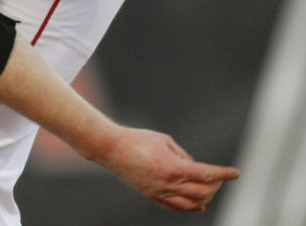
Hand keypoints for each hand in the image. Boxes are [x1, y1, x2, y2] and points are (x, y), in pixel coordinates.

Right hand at [94, 125, 240, 212]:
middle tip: (218, 178)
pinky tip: (198, 206)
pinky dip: (190, 207)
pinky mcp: (151, 195)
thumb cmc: (136, 139)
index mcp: (172, 166)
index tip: (236, 173)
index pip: (205, 173)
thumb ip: (182, 155)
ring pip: (191, 204)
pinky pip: (175, 207)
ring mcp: (159, 191)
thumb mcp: (164, 140)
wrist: (111, 148)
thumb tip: (194, 166)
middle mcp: (167, 183)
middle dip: (214, 186)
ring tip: (209, 190)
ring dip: (204, 198)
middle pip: (202, 192)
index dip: (223, 173)